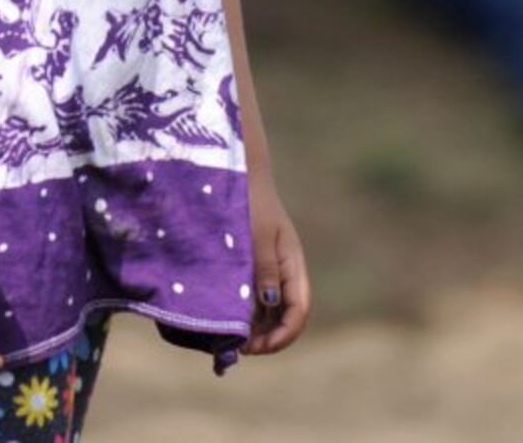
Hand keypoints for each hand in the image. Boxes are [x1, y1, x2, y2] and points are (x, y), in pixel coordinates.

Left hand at [245, 178, 310, 355]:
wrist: (238, 174)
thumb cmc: (250, 202)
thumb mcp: (257, 236)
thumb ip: (265, 269)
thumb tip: (271, 305)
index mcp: (292, 264)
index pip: (299, 310)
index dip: (282, 336)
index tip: (255, 347)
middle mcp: (284, 272)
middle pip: (285, 317)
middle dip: (267, 338)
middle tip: (238, 348)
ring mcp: (268, 270)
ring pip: (268, 312)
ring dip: (254, 329)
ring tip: (228, 338)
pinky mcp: (251, 268)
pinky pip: (252, 299)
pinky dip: (243, 315)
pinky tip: (223, 320)